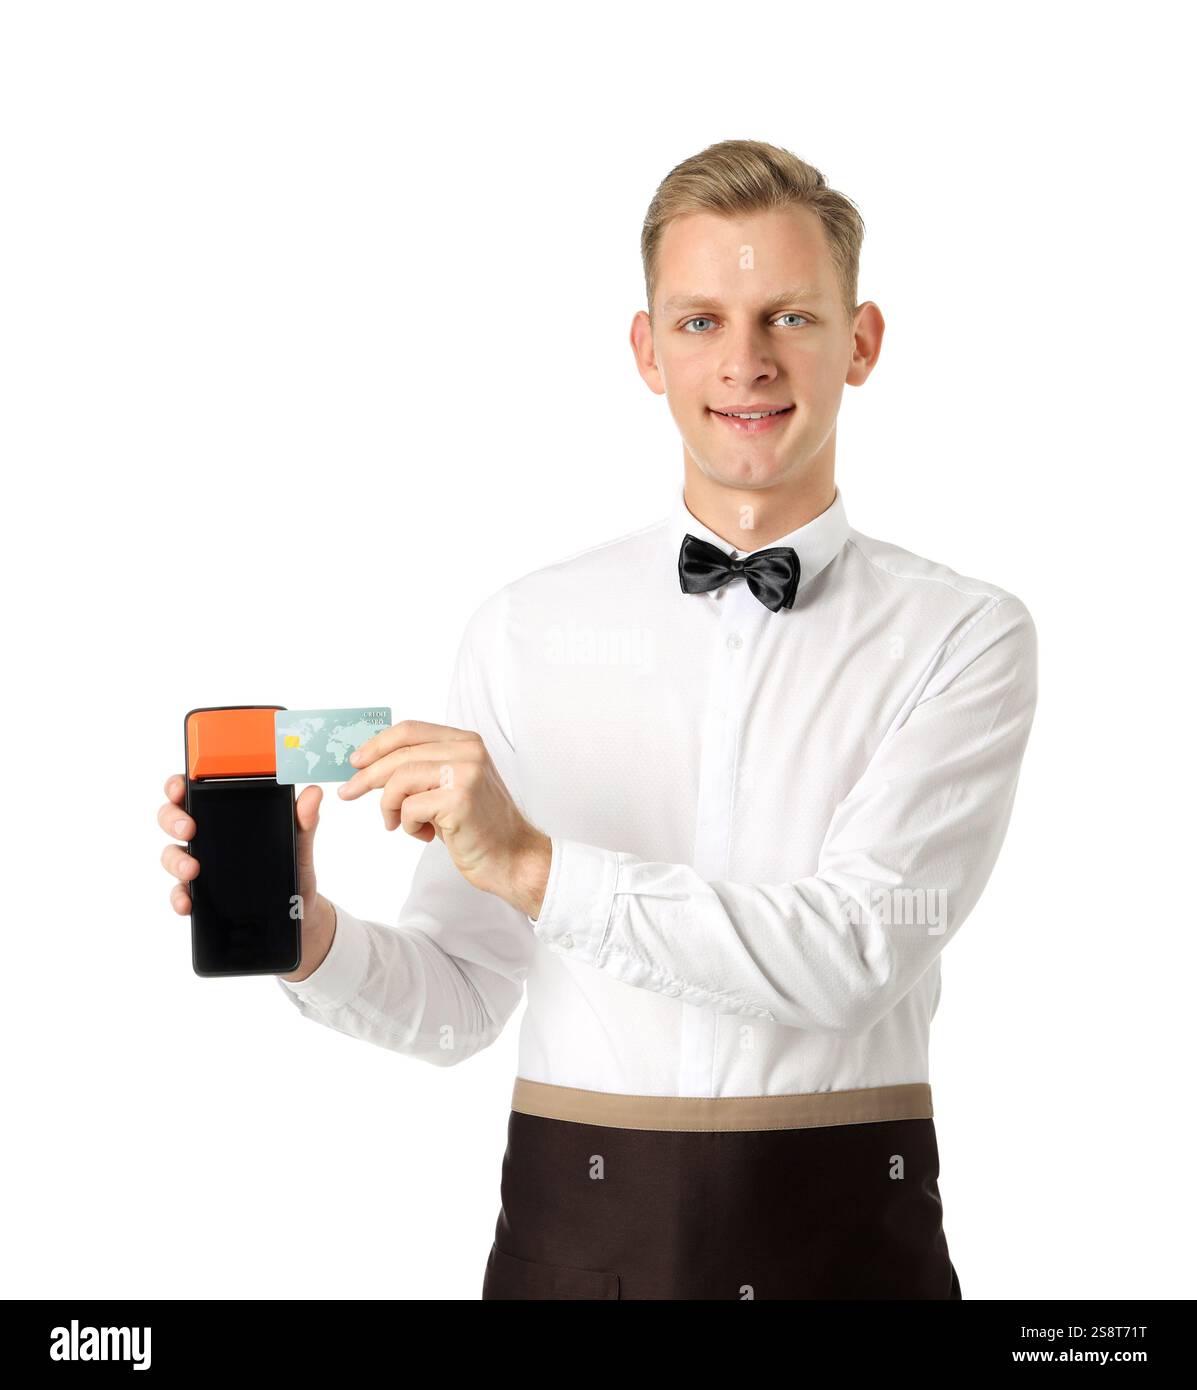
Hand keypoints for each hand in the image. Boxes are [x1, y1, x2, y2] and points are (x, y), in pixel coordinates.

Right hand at [156, 773, 335, 980]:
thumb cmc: (294, 868)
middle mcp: (208, 837)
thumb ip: (304, 819)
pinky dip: (179, 897)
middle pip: (172, 820)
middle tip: (189, 828)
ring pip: (172, 855)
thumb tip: (314, 793)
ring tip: (192, 869)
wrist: (301, 913)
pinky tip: (188, 902)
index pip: (194, 793)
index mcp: (227, 815)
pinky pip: (180, 892)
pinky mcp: (202, 894)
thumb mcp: (300, 843)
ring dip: (175, 861)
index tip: (181, 789)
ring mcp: (201, 865)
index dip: (179, 786)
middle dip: (172, 820)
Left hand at [337, 720, 551, 917]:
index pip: (410, 730)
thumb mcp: (451, 785)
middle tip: (347, 792)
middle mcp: (468, 751)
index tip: (355, 761)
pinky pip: (410, 808)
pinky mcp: (460, 799)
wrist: (513, 857)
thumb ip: (423, 768)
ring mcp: (466, 773)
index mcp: (466, 742)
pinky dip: (409, 826)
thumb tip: (371, 764)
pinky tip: (427, 835)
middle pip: (400, 754)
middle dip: (367, 776)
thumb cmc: (478, 825)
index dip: (377, 744)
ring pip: (400, 780)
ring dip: (390, 806)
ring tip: (398, 824)